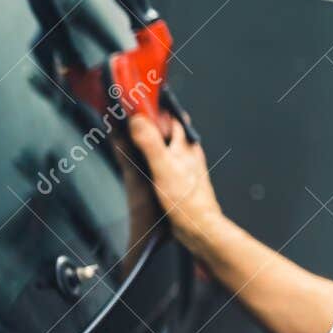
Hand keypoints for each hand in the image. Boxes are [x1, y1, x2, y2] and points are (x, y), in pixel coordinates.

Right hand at [127, 114, 224, 254]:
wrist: (199, 227)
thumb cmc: (186, 201)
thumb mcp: (163, 167)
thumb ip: (150, 142)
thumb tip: (137, 119)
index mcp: (185, 146)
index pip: (172, 118)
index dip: (158, 110)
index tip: (141, 104)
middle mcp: (188, 154)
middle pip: (171, 132)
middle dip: (155, 125)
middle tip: (134, 122)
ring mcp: (186, 168)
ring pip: (170, 148)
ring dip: (155, 144)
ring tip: (136, 143)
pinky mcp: (182, 182)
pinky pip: (168, 164)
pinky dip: (156, 161)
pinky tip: (148, 169)